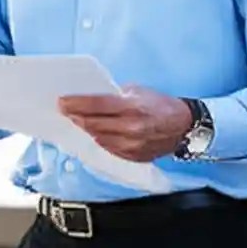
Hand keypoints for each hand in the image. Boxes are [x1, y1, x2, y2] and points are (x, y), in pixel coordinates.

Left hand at [58, 85, 192, 161]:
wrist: (183, 126)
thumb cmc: (161, 105)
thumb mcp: (138, 91)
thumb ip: (115, 96)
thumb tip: (93, 98)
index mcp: (132, 107)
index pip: (97, 105)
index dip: (77, 104)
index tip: (63, 102)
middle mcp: (131, 128)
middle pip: (94, 124)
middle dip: (76, 117)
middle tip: (65, 111)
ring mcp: (132, 145)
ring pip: (98, 138)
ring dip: (85, 129)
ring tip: (77, 121)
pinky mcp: (133, 156)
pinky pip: (108, 148)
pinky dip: (99, 139)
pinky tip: (93, 133)